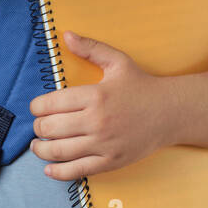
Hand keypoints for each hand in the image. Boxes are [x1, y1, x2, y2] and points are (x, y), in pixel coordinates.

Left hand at [30, 31, 176, 180]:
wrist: (171, 112)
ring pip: (58, 151)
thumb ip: (90, 48)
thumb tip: (66, 35)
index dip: (36, 107)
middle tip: (39, 125)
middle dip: (38, 127)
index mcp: (96, 95)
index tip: (37, 108)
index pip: (50, 104)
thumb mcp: (118, 62)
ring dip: (41, 149)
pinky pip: (76, 171)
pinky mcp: (110, 162)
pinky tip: (49, 167)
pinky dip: (57, 172)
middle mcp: (97, 121)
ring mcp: (104, 144)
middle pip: (50, 128)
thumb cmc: (142, 86)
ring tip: (38, 145)